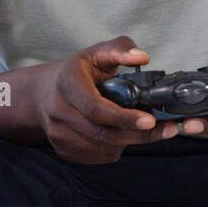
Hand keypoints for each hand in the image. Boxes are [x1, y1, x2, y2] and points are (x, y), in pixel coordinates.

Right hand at [32, 35, 178, 163]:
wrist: (41, 95)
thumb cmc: (75, 73)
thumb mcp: (96, 53)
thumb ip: (120, 49)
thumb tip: (142, 57)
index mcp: (68, 85)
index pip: (95, 108)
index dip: (124, 117)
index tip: (150, 120)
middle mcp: (59, 113)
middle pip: (102, 134)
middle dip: (137, 134)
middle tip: (166, 129)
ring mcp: (59, 135)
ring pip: (103, 149)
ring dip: (128, 142)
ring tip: (141, 128)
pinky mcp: (63, 151)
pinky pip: (98, 157)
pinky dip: (115, 149)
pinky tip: (121, 135)